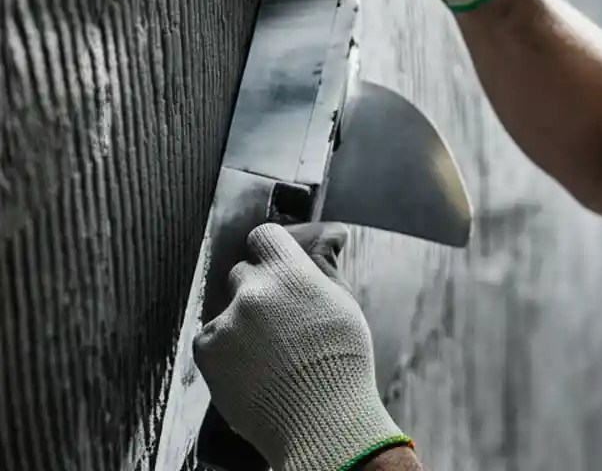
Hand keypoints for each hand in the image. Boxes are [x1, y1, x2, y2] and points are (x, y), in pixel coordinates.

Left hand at [193, 223, 409, 470]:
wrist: (320, 420)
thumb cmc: (342, 363)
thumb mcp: (343, 305)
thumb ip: (324, 266)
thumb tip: (329, 234)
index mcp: (290, 273)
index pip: (264, 236)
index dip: (271, 250)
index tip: (278, 263)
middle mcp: (253, 291)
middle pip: (244, 272)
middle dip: (259, 290)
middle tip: (281, 320)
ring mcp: (226, 321)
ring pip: (228, 308)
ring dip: (242, 322)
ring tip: (271, 354)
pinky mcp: (205, 350)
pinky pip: (212, 337)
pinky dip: (227, 349)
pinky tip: (254, 367)